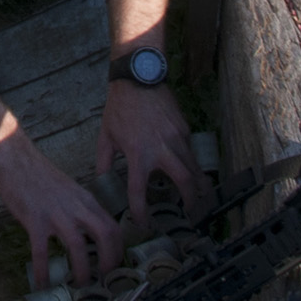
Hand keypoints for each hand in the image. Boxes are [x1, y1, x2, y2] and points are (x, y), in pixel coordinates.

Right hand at [0, 145, 123, 290]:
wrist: (16, 160)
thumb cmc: (40, 176)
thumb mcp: (70, 190)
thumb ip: (80, 209)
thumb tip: (86, 231)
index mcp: (86, 201)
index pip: (112, 227)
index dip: (117, 249)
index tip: (113, 264)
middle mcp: (76, 208)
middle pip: (105, 236)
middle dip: (108, 261)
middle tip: (103, 278)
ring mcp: (56, 214)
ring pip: (78, 246)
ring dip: (81, 270)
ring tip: (78, 285)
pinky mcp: (35, 220)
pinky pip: (41, 251)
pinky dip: (43, 271)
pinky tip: (41, 283)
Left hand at [97, 78, 201, 219]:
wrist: (138, 77)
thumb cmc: (119, 108)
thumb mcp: (106, 136)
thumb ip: (104, 162)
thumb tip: (101, 181)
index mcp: (138, 155)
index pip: (139, 192)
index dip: (141, 212)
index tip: (143, 223)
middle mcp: (160, 149)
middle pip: (184, 181)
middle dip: (189, 200)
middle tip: (190, 211)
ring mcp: (176, 138)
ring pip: (193, 167)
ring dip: (197, 183)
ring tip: (198, 195)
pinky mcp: (184, 128)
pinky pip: (190, 150)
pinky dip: (192, 162)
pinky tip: (190, 168)